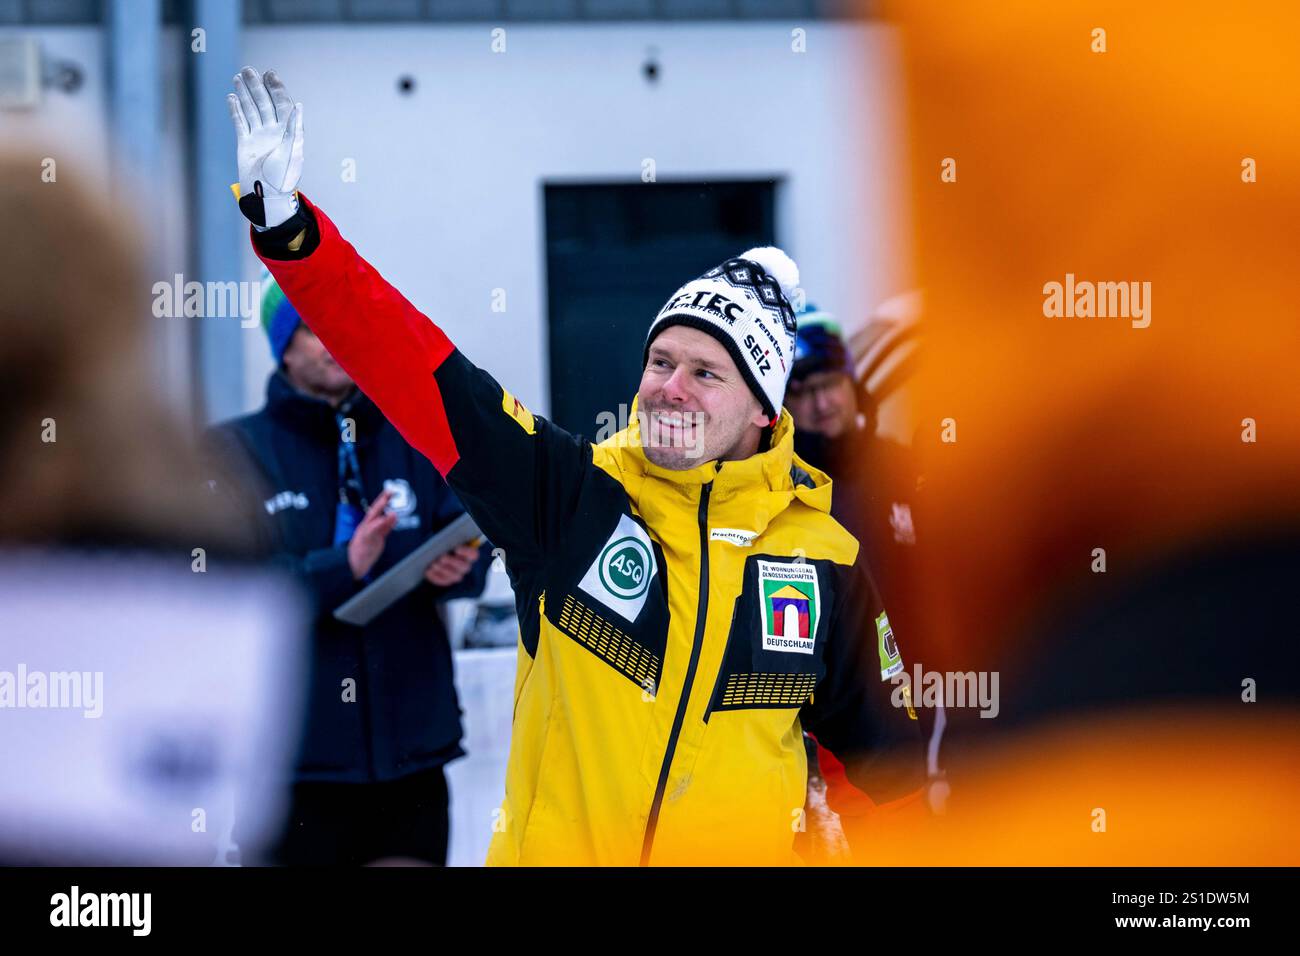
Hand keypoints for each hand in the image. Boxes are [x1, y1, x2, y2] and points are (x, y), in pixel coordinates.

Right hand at [227, 66, 302, 227]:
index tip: (269, 74)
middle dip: (257, 86)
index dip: (276, 89)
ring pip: (251, 110)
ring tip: (239, 77)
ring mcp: (259, 137)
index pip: (282, 104)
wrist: (265, 196)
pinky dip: (236, 110)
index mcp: (288, 132)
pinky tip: (232, 97)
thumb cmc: (283, 178)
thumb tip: (298, 105)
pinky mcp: (245, 144)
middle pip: (265, 103)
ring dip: (246, 94)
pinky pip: (240, 123)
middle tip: (249, 70)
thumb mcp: (291, 152)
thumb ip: (294, 128)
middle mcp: (274, 132)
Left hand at [347, 490, 396, 579]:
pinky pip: (386, 528)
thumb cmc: (358, 551)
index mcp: (366, 524)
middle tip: (393, 492)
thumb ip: (379, 526)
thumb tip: (390, 515)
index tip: (389, 492)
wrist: (355, 565)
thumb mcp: (368, 537)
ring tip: (396, 504)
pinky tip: (394, 520)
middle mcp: (370, 526)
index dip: (383, 500)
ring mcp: (375, 533)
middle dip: (386, 502)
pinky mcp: (378, 540)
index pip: (376, 509)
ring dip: (390, 511)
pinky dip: (391, 523)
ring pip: (384, 519)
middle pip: (380, 511)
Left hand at [424, 543, 481, 587]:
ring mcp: (457, 575)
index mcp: (469, 554)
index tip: (457, 549)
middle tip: (443, 557)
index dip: (466, 552)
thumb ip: (448, 541)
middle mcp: (465, 566)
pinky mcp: (446, 580)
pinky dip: (435, 576)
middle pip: (463, 566)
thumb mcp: (447, 541)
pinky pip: (442, 581)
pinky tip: (428, 571)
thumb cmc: (444, 544)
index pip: (473, 555)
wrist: (437, 552)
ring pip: (454, 576)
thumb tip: (442, 543)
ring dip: (443, 570)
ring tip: (434, 564)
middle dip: (453, 562)